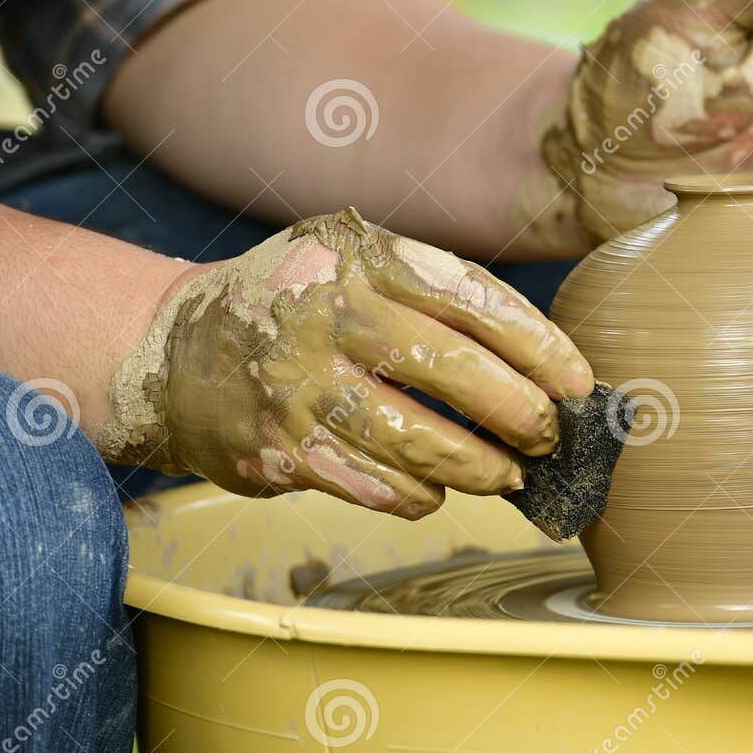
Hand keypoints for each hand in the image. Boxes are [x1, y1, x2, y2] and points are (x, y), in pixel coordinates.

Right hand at [98, 209, 591, 518]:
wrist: (174, 347)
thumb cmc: (301, 302)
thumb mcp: (357, 262)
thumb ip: (436, 293)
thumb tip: (544, 362)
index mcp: (361, 258)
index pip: (473, 299)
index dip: (538, 346)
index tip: (578, 384)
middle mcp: (327, 314)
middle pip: (450, 371)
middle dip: (518, 412)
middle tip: (549, 436)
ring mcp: (297, 384)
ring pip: (415, 440)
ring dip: (478, 466)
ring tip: (508, 474)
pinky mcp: (276, 448)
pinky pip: (372, 484)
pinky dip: (418, 495)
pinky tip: (438, 492)